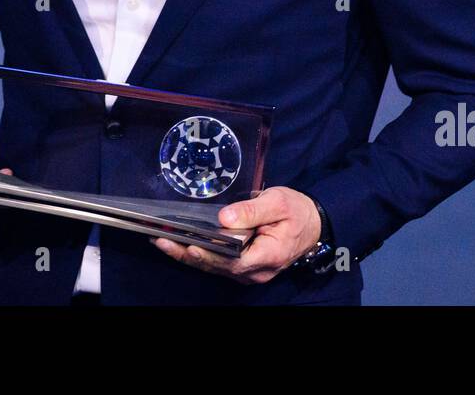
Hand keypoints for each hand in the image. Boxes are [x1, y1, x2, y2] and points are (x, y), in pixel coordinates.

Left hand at [149, 186, 320, 284]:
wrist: (312, 224)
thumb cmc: (296, 211)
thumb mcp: (278, 202)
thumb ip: (252, 210)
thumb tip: (224, 218)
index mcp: (268, 255)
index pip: (234, 261)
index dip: (211, 255)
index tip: (190, 245)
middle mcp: (256, 271)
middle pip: (218, 267)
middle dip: (189, 254)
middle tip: (162, 240)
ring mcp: (250, 272)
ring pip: (215, 268)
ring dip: (188, 256)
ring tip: (162, 241)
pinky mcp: (243, 268)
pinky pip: (218, 264)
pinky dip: (198, 255)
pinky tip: (179, 245)